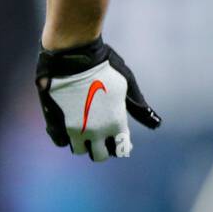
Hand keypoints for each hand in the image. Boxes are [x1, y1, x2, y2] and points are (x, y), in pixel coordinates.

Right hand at [35, 36, 161, 161]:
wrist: (74, 56)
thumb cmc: (105, 67)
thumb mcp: (127, 85)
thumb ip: (140, 109)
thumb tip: (157, 123)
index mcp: (116, 123)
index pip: (121, 149)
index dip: (121, 145)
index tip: (120, 138)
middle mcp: (95, 132)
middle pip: (99, 155)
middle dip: (103, 147)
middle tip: (102, 136)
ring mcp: (74, 129)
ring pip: (80, 150)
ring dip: (84, 143)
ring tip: (86, 130)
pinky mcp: (55, 123)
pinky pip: (61, 141)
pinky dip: (66, 137)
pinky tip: (71, 126)